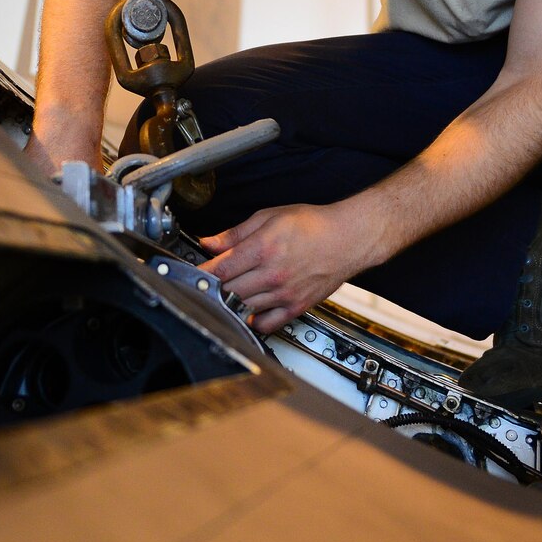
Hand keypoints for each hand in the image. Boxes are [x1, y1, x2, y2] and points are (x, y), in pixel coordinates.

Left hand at [198, 201, 383, 334]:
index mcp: (262, 249)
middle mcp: (272, 274)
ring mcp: (284, 294)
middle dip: (212, 287)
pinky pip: (265, 324)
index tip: (193, 273)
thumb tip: (210, 242)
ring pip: (242, 307)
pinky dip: (252, 321)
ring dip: (228, 303)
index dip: (200, 272)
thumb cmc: (313, 225)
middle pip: (227, 289)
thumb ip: (236, 233)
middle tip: (206, 283)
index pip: (219, 268)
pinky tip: (247, 310)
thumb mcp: (269, 217)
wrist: (348, 238)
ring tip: (224, 295)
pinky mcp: (296, 307)